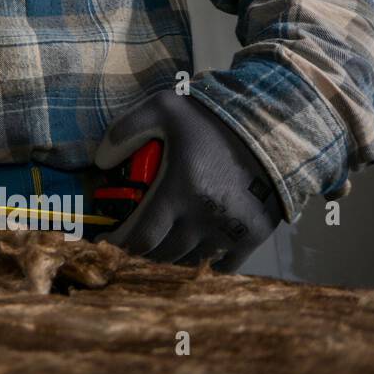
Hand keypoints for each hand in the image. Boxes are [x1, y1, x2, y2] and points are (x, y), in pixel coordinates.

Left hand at [93, 90, 282, 270]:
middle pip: (162, 254)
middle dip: (139, 252)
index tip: (104, 242)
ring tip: (155, 246)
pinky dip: (202, 263)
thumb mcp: (162, 108)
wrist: (272, 126)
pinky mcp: (254, 234)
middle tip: (127, 242)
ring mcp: (231, 229)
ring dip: (169, 258)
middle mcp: (204, 217)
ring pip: (189, 262)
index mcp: (179, 190)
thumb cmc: (212, 117)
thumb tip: (100, 163)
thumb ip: (125, 130)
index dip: (118, 246)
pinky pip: (222, 265)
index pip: (141, 238)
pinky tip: (190, 251)